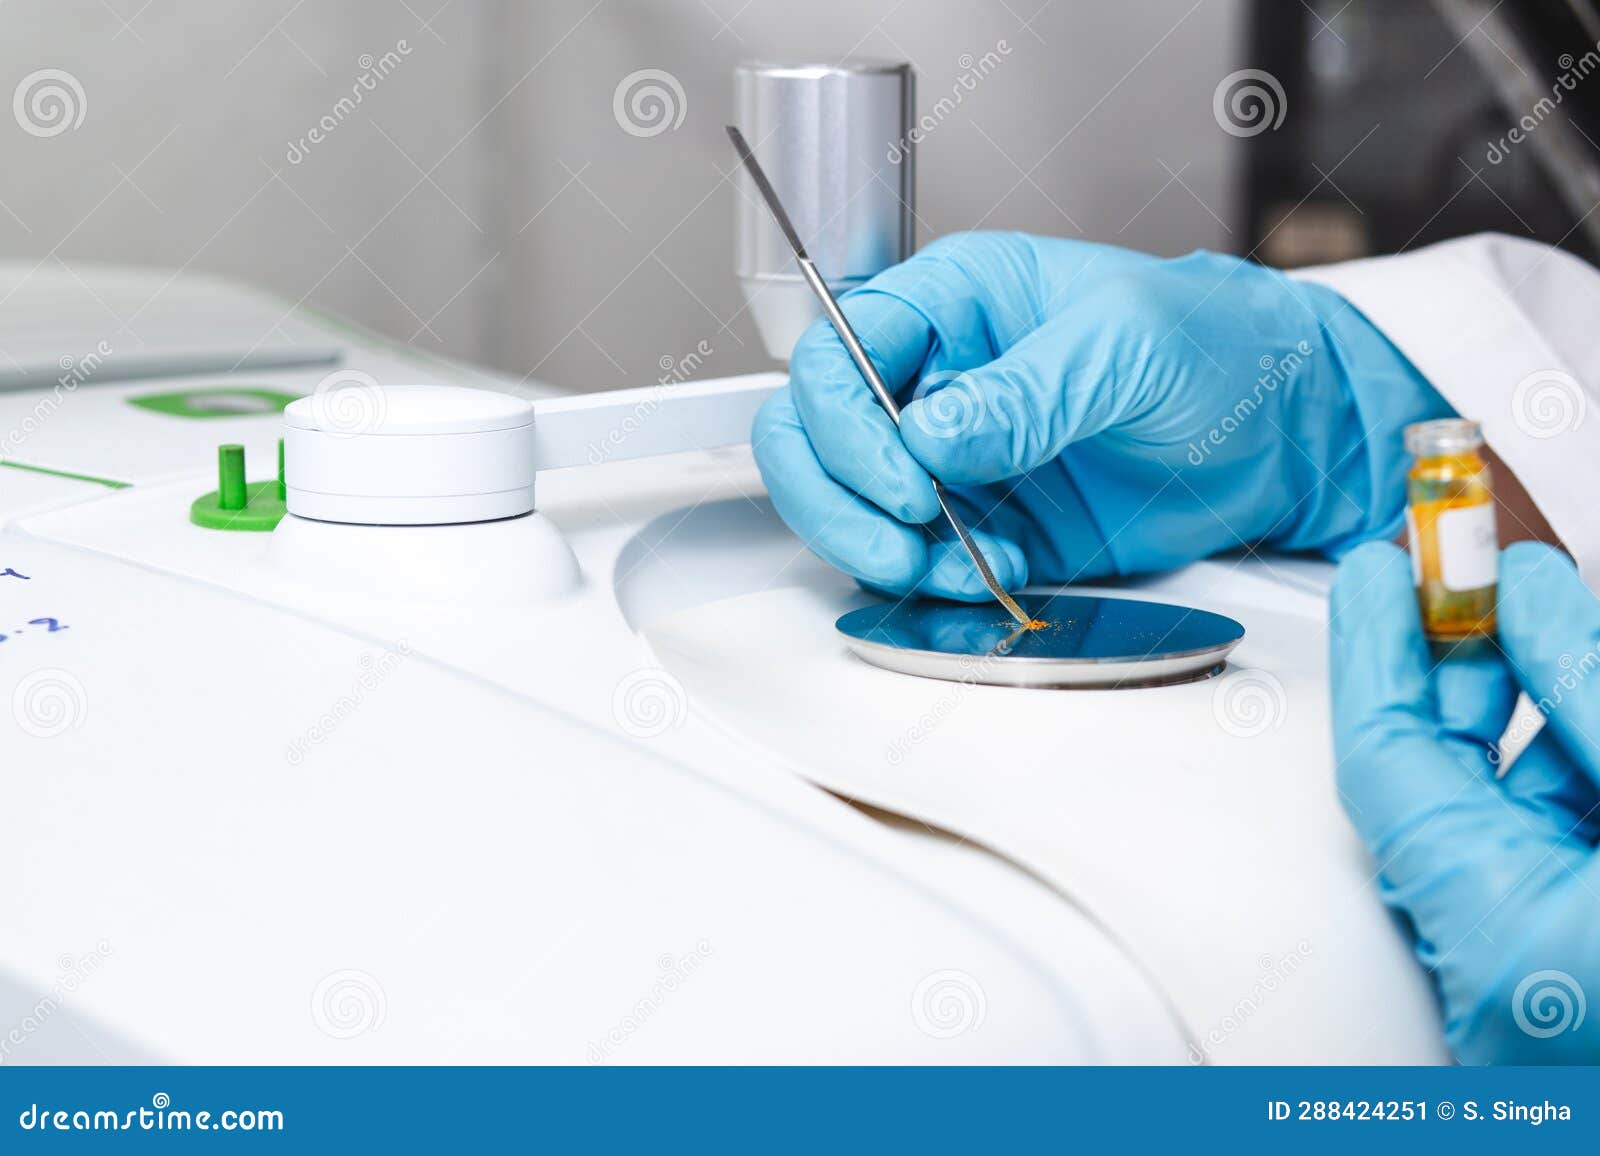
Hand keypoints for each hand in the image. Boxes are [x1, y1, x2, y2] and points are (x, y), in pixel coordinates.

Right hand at [753, 231, 1450, 599]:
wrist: (1282, 433)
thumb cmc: (1219, 347)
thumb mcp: (1128, 345)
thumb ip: (1027, 390)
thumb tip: (933, 435)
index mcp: (956, 301)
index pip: (840, 352)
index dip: (845, 422)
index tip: (906, 477)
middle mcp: (938, 376)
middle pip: (814, 433)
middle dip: (837, 497)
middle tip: (901, 541)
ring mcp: (954, 454)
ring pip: (850, 504)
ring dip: (881, 551)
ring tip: (952, 566)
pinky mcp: (984, 519)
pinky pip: (916, 558)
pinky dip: (935, 580)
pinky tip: (997, 572)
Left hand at [1331, 541, 1599, 1063]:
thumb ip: (1587, 690)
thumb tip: (1526, 599)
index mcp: (1502, 933)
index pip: (1385, 758)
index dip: (1380, 647)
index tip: (1388, 567)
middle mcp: (1505, 961)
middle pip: (1441, 775)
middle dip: (1458, 664)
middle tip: (1462, 572)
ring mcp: (1546, 964)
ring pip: (1511, 802)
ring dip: (1529, 705)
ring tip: (1538, 614)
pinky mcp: (1580, 954)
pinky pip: (1562, 841)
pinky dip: (1576, 767)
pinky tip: (1588, 702)